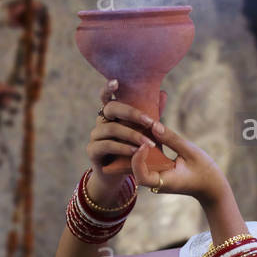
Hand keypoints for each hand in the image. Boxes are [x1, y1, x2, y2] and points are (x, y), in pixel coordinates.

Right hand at [86, 79, 163, 206]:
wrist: (119, 175)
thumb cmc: (132, 150)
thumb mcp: (143, 132)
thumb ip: (151, 114)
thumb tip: (163, 93)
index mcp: (111, 114)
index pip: (107, 96)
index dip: (109, 88)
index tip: (117, 82)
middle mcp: (100, 122)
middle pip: (111, 109)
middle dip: (132, 113)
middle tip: (150, 122)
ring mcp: (94, 136)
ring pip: (112, 129)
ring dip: (133, 135)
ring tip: (149, 144)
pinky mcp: (92, 151)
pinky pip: (107, 145)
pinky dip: (123, 147)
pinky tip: (136, 152)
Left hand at [130, 115, 228, 207]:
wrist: (211, 187)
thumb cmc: (205, 171)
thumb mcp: (190, 152)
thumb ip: (171, 139)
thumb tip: (154, 124)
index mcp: (164, 182)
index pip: (141, 176)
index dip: (137, 160)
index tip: (144, 144)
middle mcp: (156, 183)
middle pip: (135, 169)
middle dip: (133, 150)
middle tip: (136, 130)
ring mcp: (156, 180)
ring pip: (139, 165)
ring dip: (138, 148)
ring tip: (139, 129)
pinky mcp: (158, 174)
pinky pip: (146, 162)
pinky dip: (145, 150)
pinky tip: (146, 134)